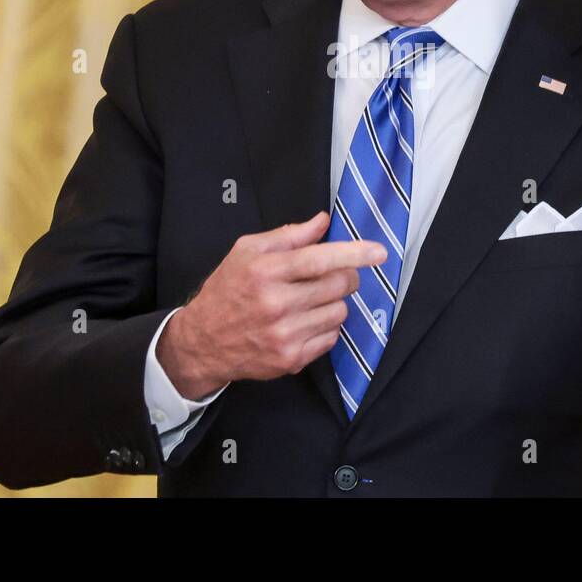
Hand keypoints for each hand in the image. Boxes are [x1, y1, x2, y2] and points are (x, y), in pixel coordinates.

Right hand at [156, 211, 384, 399]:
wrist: (203, 342)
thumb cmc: (227, 290)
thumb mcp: (247, 251)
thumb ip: (288, 236)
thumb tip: (323, 221)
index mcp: (265, 271)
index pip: (320, 259)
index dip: (355, 253)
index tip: (379, 252)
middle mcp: (276, 304)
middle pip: (338, 285)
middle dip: (345, 276)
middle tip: (334, 275)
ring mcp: (284, 335)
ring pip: (340, 312)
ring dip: (334, 303)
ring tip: (310, 301)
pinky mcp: (291, 359)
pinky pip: (331, 338)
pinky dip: (325, 327)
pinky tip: (304, 322)